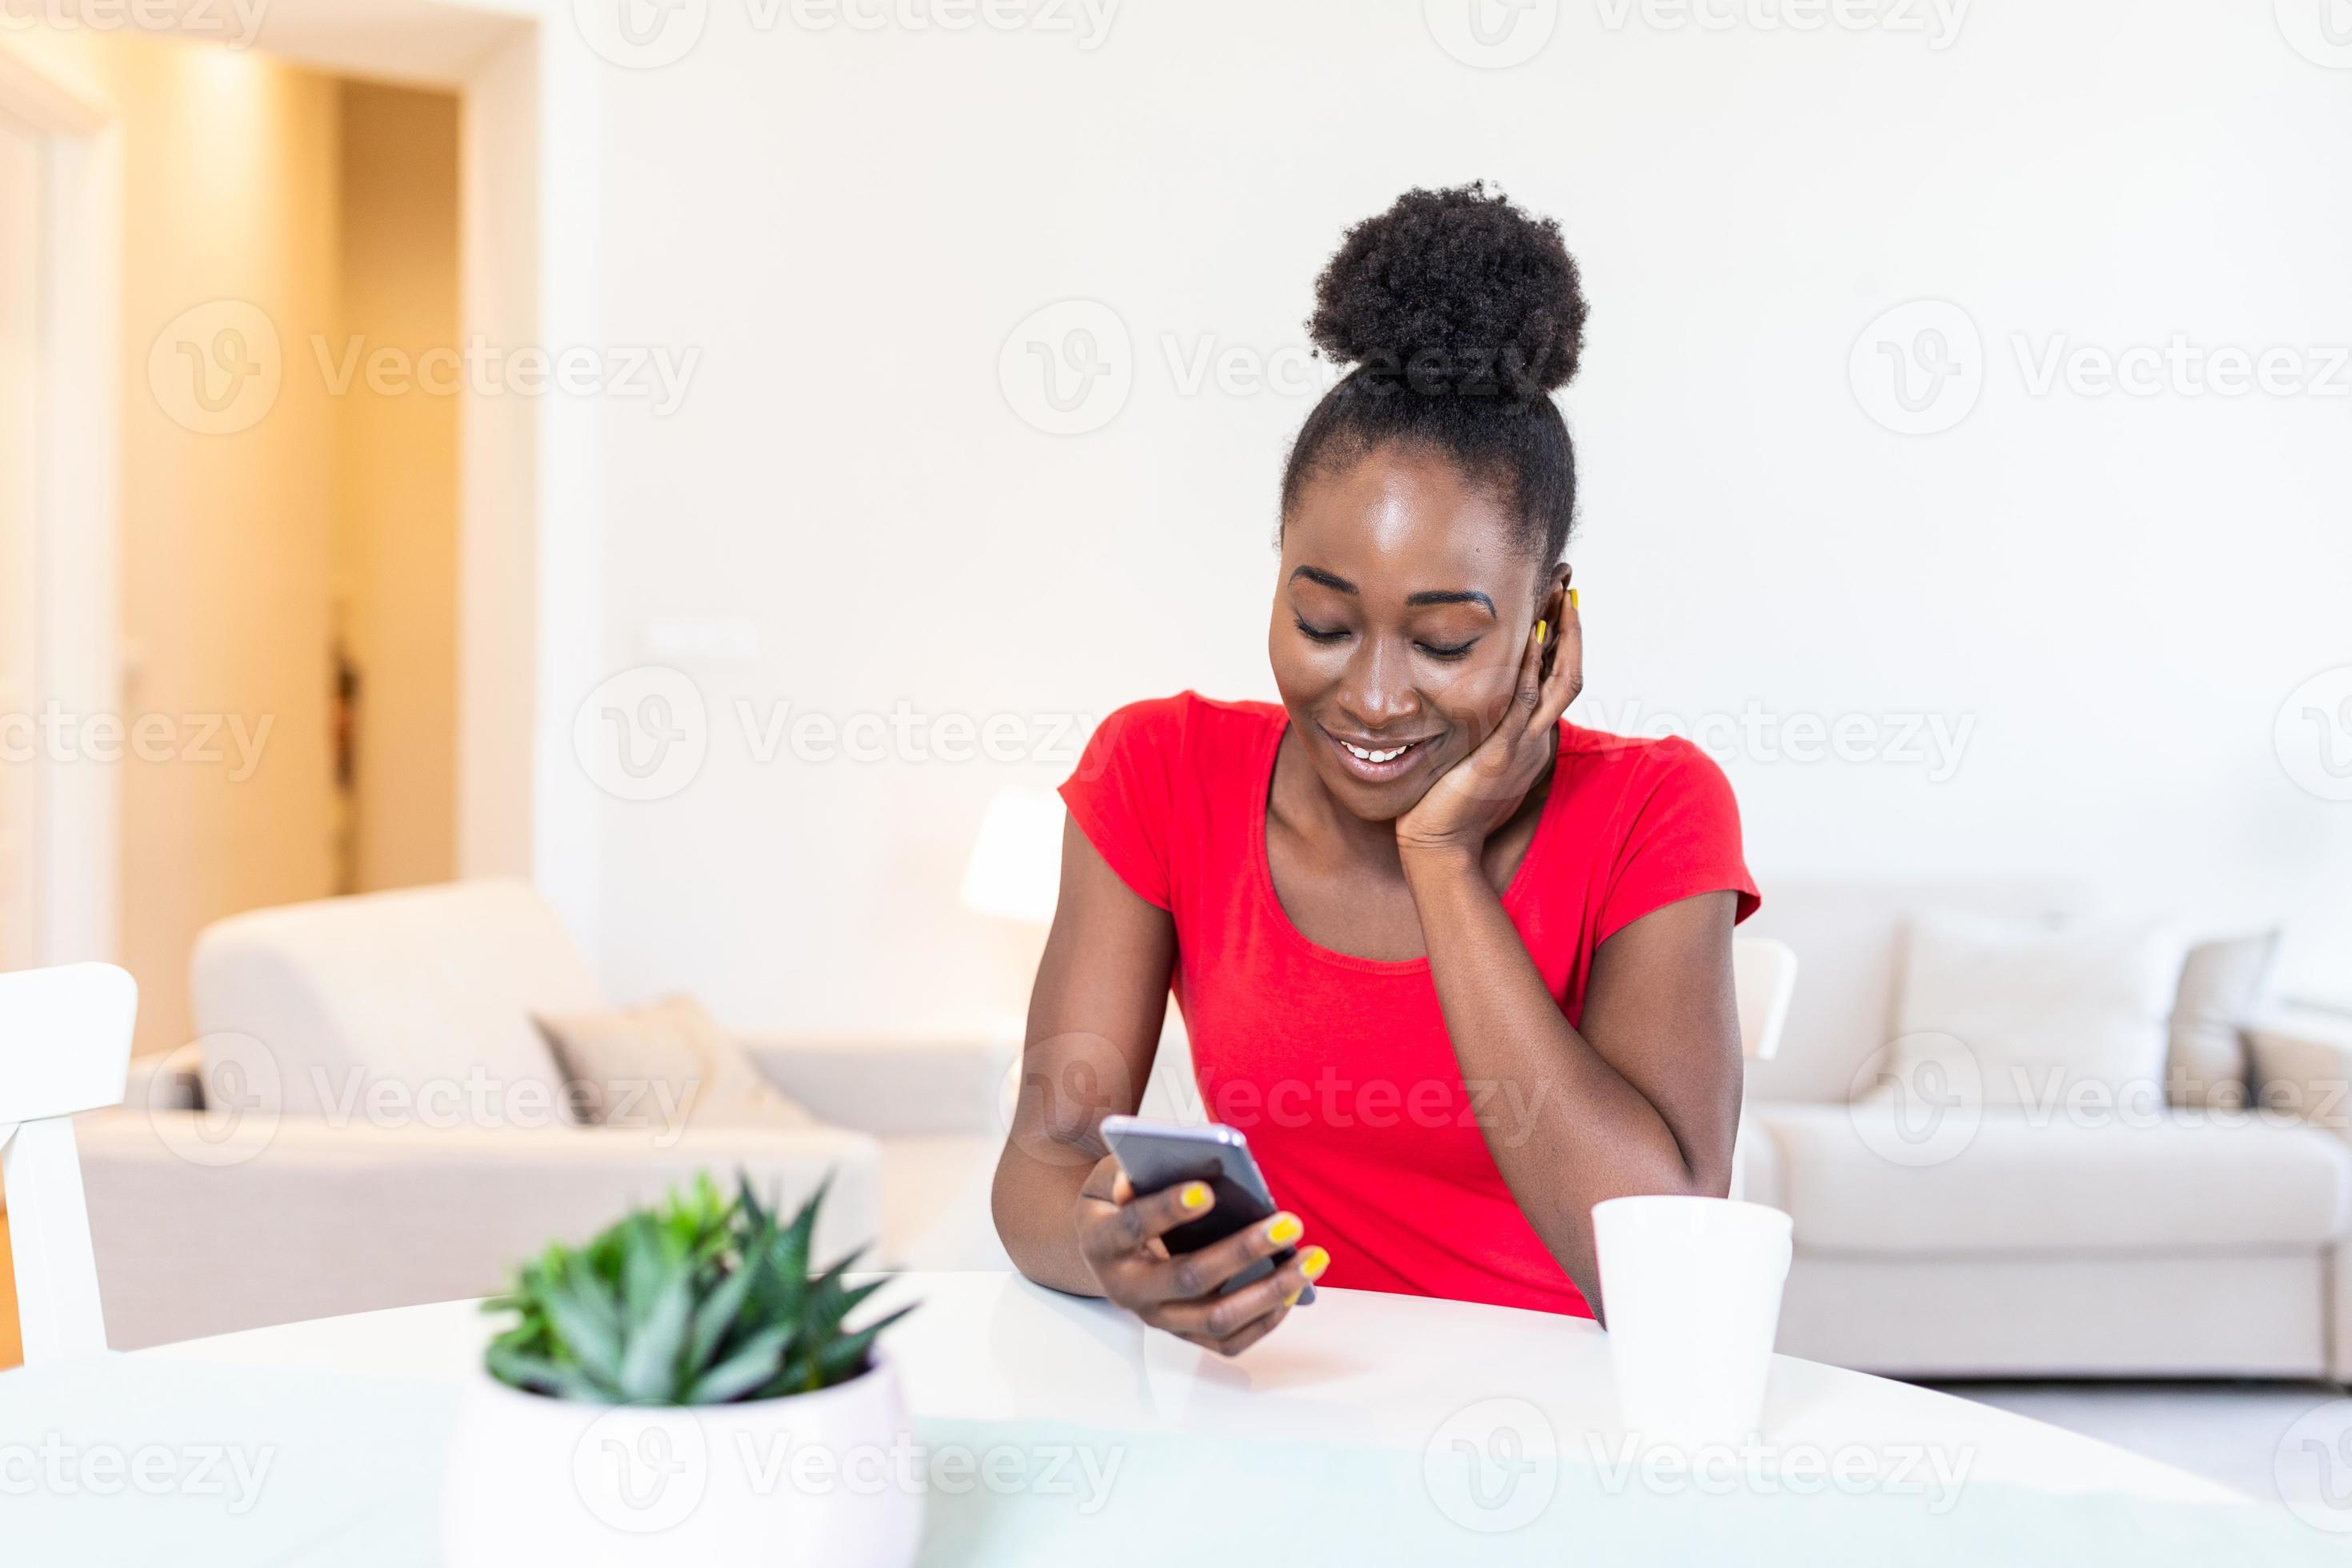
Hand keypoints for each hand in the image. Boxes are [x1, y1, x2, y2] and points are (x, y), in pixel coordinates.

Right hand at [1073, 1155, 1327, 1356]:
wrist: (1107, 1253)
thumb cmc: (1119, 1205)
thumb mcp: (1112, 1178)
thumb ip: (1132, 1170)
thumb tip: (1176, 1162)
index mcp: (1104, 1244)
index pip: (1134, 1227)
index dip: (1168, 1209)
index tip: (1209, 1190)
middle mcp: (1127, 1290)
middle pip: (1188, 1278)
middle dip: (1243, 1251)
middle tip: (1289, 1223)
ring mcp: (1158, 1318)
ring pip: (1217, 1318)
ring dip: (1271, 1290)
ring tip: (1312, 1259)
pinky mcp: (1184, 1335)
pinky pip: (1230, 1341)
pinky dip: (1267, 1318)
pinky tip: (1297, 1289)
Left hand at [1395, 590, 1582, 861]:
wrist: (1436, 846)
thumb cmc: (1446, 801)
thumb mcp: (1474, 754)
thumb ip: (1484, 725)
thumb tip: (1475, 694)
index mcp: (1532, 737)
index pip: (1559, 676)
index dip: (1564, 635)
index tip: (1560, 595)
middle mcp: (1536, 739)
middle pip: (1570, 671)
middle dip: (1571, 623)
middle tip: (1567, 578)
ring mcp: (1523, 748)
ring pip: (1558, 683)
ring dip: (1560, 636)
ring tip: (1557, 594)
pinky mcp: (1498, 758)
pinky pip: (1521, 707)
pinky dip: (1530, 672)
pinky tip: (1529, 640)